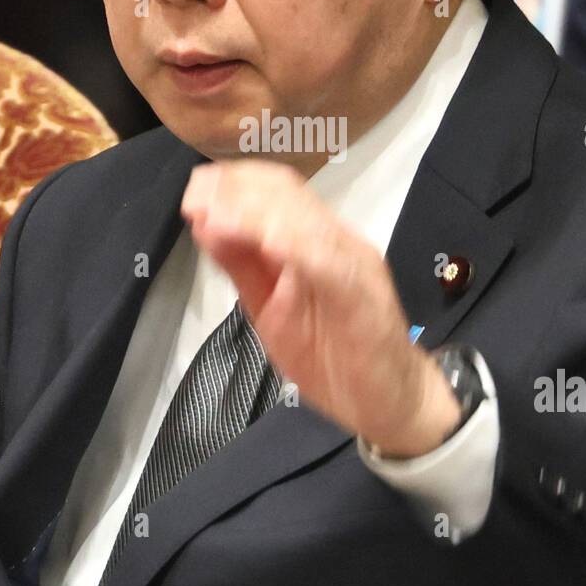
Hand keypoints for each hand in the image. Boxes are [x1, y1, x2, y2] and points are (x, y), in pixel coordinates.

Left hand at [180, 160, 460, 456]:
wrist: (389, 401)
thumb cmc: (333, 357)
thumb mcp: (269, 307)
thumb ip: (242, 265)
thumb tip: (205, 222)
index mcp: (315, 243)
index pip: (277, 192)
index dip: (234, 184)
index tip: (196, 187)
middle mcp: (337, 244)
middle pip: (290, 196)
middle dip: (238, 191)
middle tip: (198, 193)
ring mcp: (353, 267)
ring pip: (307, 223)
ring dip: (258, 214)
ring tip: (218, 213)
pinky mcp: (364, 298)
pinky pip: (331, 264)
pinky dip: (296, 247)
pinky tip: (266, 240)